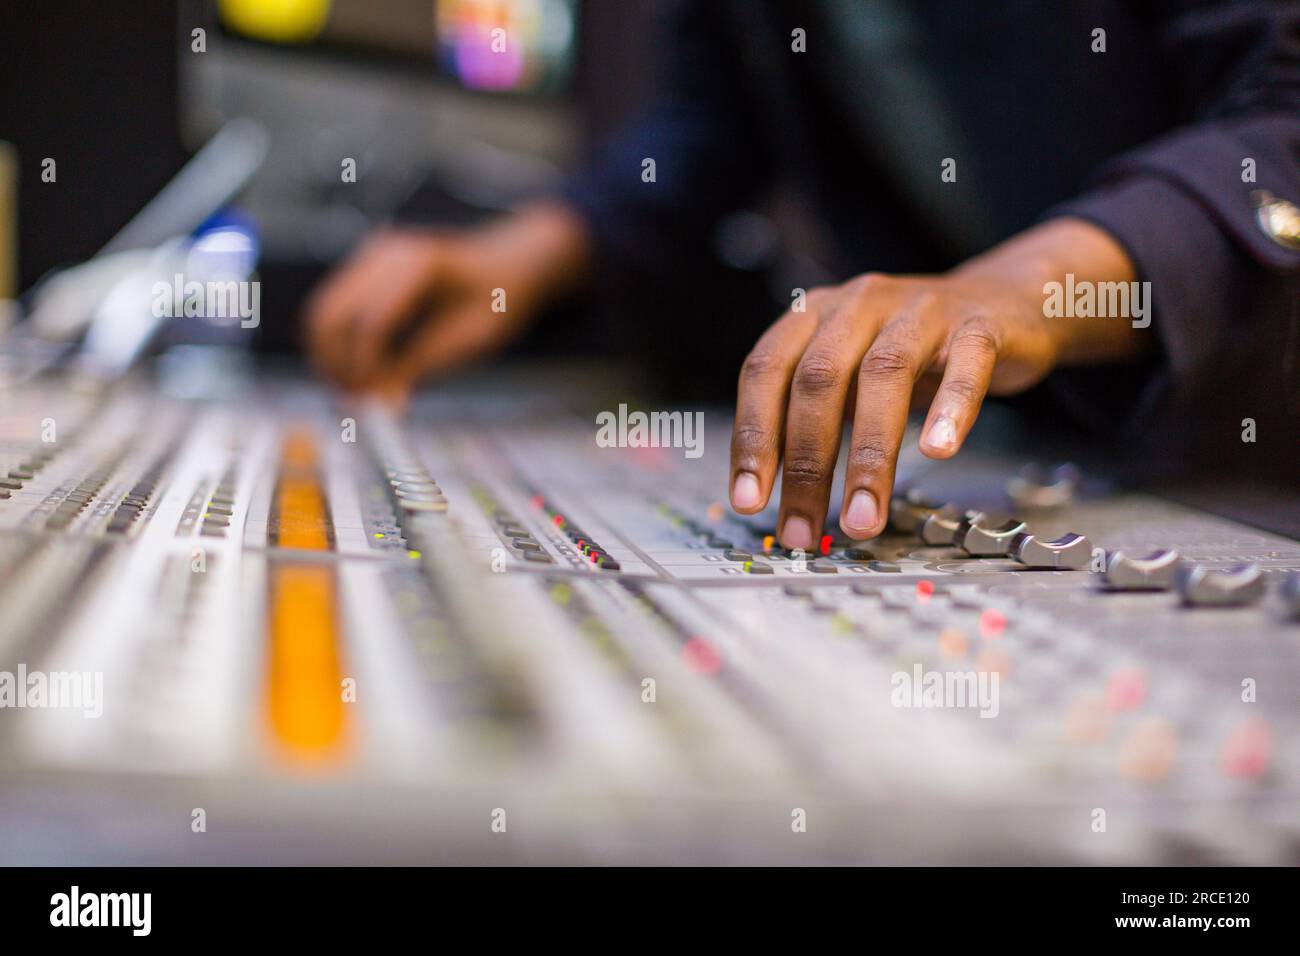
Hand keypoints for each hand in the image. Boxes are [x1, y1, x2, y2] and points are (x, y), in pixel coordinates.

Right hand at [305, 202, 590, 403]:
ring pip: (322, 313)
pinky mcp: (363, 268)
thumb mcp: (470, 339)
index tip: (371, 403)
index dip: (365, 370)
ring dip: (328, 357)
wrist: (509, 265)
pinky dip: (334, 345)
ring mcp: (370, 256)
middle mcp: (386, 253)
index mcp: (419, 265)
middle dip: (336, 365)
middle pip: (331, 315)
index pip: (371, 323)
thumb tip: (380, 402)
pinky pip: (332, 309)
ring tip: (353, 393)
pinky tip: (355, 373)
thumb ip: (422, 364)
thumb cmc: (499, 300)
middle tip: (354, 403)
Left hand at [728, 218, 1142, 546]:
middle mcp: (858, 304)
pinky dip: (951, 408)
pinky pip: (964, 364)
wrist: (1000, 301)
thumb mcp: (846, 374)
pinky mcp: (978, 324)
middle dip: (807, 464)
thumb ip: (808, 419)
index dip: (753, 437)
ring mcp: (919, 310)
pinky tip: (938, 451)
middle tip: (805, 528)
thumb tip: (768, 496)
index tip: (749, 500)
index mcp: (813, 315)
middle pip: (819, 380)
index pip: (765, 372)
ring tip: (862, 516)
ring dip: (868, 456)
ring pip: (884, 375)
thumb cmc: (909, 350)